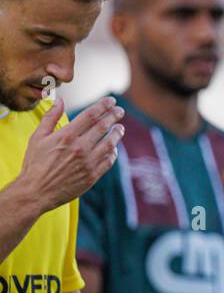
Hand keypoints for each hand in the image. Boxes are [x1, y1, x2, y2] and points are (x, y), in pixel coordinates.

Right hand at [15, 97, 123, 212]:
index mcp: (66, 136)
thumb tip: (59, 100)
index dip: (103, 106)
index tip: (111, 101)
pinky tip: (113, 148)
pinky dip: (113, 152)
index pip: (91, 115)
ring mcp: (88, 163)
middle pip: (103, 127)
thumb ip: (50, 118)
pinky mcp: (93, 176)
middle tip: (119, 111)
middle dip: (114, 116)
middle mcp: (80, 148)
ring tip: (120, 127)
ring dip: (117, 133)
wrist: (35, 192)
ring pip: (110, 143)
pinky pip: (109, 160)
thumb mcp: (37, 138)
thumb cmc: (34, 164)